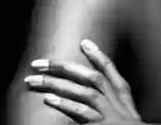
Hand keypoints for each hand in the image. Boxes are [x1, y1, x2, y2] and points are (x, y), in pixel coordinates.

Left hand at [24, 39, 141, 122]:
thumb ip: (110, 106)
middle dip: (65, 68)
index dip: (98, 57)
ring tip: (35, 80)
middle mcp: (119, 106)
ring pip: (85, 93)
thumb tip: (84, 94)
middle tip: (39, 63)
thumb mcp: (125, 119)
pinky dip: (66, 105)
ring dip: (58, 84)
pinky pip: (83, 112)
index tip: (84, 42)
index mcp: (125, 103)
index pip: (112, 74)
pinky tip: (50, 100)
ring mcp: (111, 116)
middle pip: (92, 79)